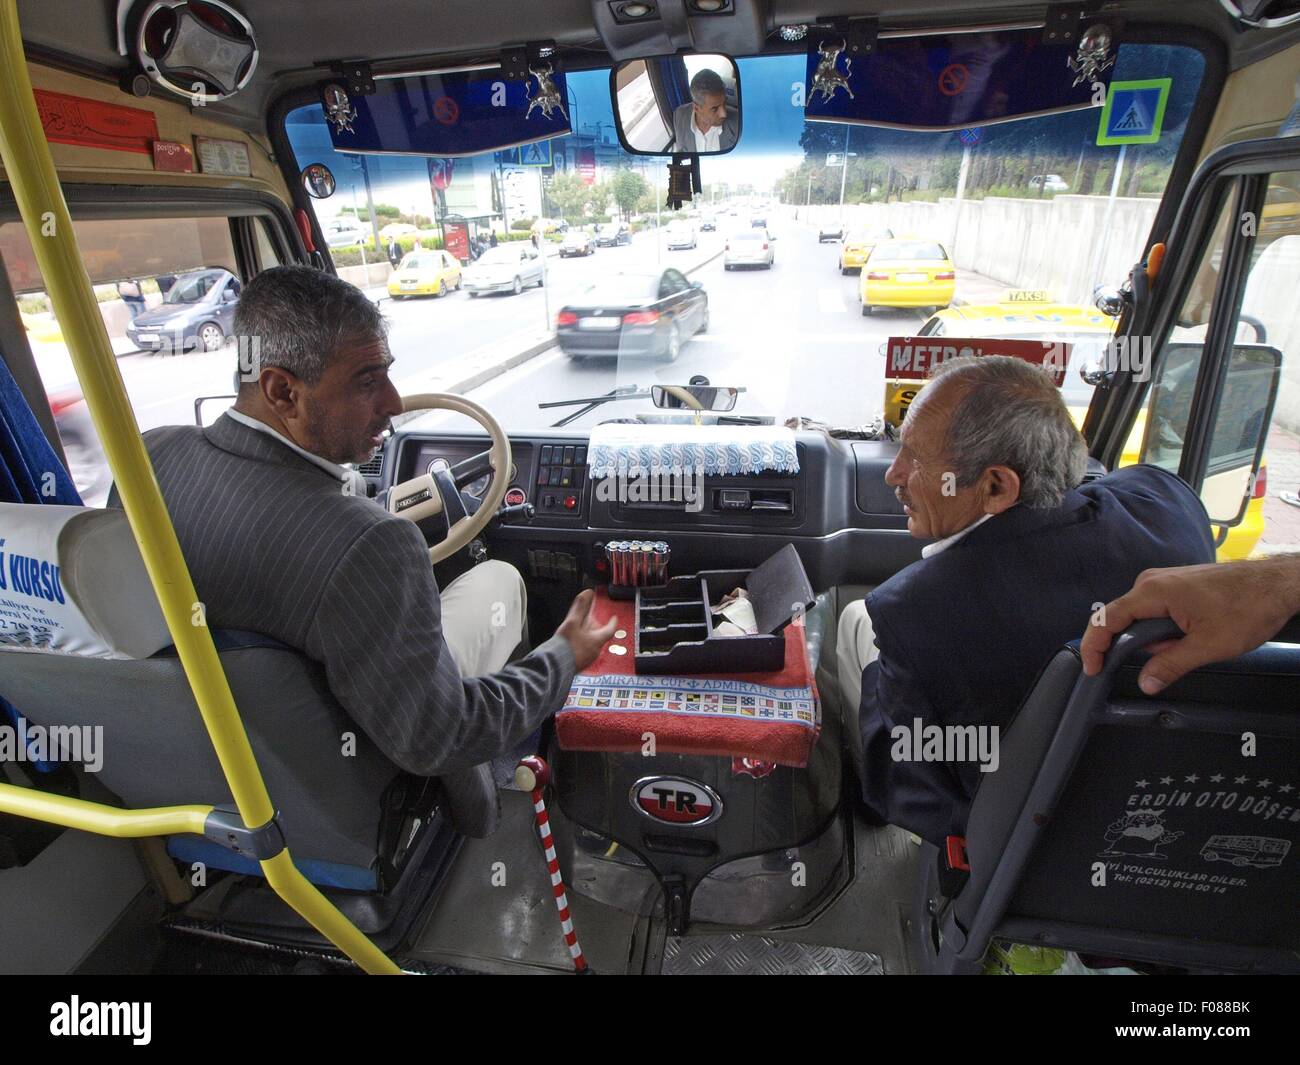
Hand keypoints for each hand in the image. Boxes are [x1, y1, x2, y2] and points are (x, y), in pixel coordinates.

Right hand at [556, 589, 617, 671]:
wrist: (554, 666)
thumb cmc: (565, 647)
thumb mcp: (572, 622)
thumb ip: (580, 607)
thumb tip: (587, 594)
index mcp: (597, 641)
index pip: (610, 630)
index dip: (612, 622)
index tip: (614, 618)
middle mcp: (594, 651)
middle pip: (599, 636)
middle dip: (595, 626)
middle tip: (591, 620)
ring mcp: (587, 659)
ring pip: (591, 644)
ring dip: (587, 635)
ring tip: (578, 629)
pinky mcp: (578, 664)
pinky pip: (584, 651)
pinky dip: (581, 643)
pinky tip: (572, 642)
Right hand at [1080, 557, 1299, 693]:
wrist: (1278, 583)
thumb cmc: (1247, 609)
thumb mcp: (1208, 646)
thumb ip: (1171, 665)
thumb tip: (1145, 684)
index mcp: (1152, 592)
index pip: (1106, 619)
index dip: (1094, 646)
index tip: (1094, 670)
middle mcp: (1152, 581)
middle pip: (1123, 618)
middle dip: (1136, 645)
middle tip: (1163, 663)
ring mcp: (1164, 580)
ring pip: (1142, 616)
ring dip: (1155, 638)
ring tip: (1190, 645)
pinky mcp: (1177, 583)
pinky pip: (1157, 609)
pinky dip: (1165, 628)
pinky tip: (1191, 635)